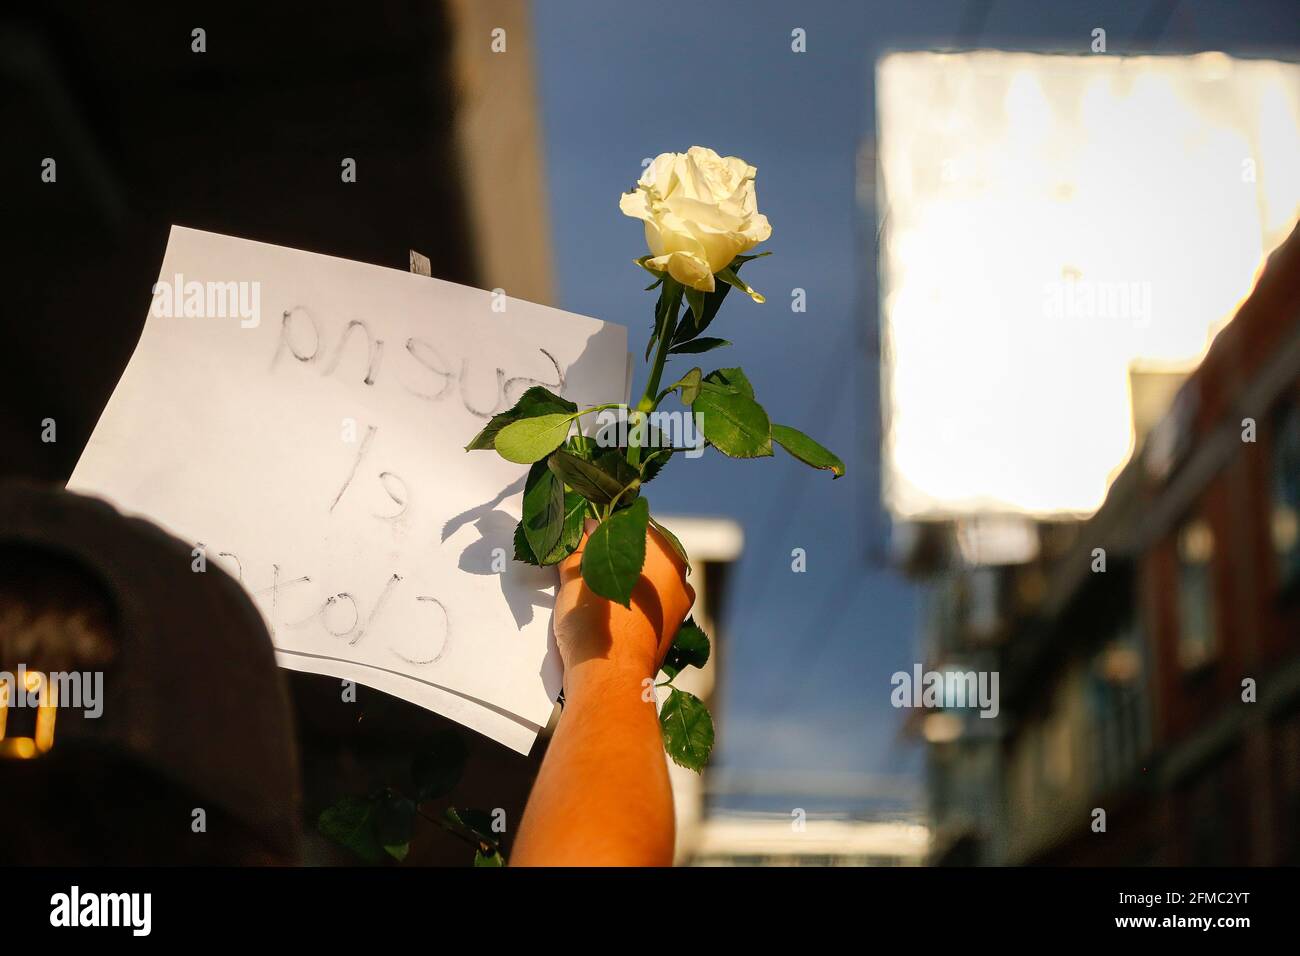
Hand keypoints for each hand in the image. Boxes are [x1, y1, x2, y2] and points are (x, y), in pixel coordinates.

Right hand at [554, 518, 694, 692]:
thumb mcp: (577, 575)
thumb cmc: (595, 621)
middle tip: (585, 559)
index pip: (631, 521)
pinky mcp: (672, 628)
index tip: (585, 531)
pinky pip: (651, 602)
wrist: (611, 678)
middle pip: (642, 549)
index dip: (605, 523)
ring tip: (594, 587)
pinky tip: (611, 609)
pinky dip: (633, 601)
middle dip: (615, 551)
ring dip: (625, 576)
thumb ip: (582, 546)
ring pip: (648, 577)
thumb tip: (588, 528)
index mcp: (661, 550)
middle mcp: (678, 573)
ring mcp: (679, 602)